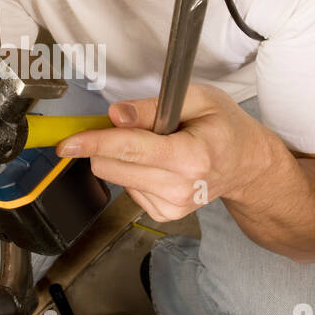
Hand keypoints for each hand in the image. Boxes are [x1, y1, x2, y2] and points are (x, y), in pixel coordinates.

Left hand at [54, 83, 271, 222]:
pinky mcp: (164, 214)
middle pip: (112, 166)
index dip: (94, 142)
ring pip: (115, 177)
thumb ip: (153, 107)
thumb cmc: (223, 127)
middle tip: (131, 125)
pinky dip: (135, 171)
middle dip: (107, 143)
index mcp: (191, 156)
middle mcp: (180, 187)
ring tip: (157, 145)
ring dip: (123, 157)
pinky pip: (127, 188)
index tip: (68, 142)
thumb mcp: (197, 99)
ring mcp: (172, 206)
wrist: (246, 164)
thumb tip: (116, 115)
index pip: (130, 149)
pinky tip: (159, 164)